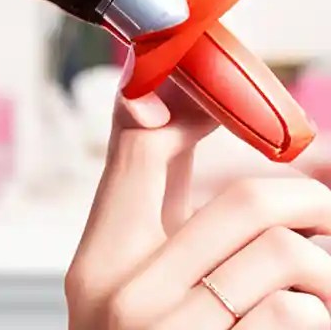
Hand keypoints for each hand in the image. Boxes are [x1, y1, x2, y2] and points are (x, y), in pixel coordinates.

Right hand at [66, 71, 330, 328]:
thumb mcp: (129, 295)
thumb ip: (160, 232)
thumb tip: (183, 129)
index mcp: (99, 263)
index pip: (141, 150)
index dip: (196, 104)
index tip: (237, 100)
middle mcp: (124, 292)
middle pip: (244, 200)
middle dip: (308, 201)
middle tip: (329, 216)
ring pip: (281, 252)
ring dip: (325, 273)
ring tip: (323, 294)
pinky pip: (293, 313)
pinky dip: (315, 317)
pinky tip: (305, 327)